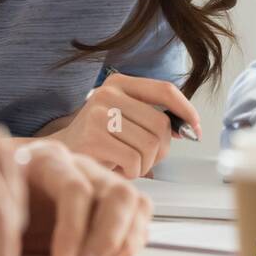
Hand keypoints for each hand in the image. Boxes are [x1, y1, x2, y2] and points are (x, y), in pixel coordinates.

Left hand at [16, 139, 151, 255]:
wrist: (2, 196)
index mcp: (48, 160)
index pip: (75, 188)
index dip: (73, 228)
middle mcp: (83, 165)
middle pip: (118, 193)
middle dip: (107, 237)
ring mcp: (103, 181)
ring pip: (136, 203)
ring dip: (122, 242)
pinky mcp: (115, 202)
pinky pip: (140, 218)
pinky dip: (129, 244)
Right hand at [46, 74, 201, 177]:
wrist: (61, 154)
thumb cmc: (99, 139)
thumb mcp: (124, 117)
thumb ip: (153, 117)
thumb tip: (189, 128)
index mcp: (120, 82)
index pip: (165, 90)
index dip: (186, 110)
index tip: (195, 130)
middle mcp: (108, 93)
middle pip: (161, 124)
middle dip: (161, 150)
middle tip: (146, 159)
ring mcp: (99, 113)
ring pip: (150, 145)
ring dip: (145, 164)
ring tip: (128, 163)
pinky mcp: (93, 137)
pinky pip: (134, 161)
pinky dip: (132, 172)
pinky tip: (118, 168)